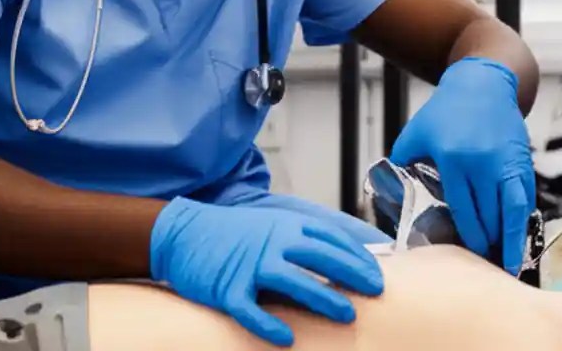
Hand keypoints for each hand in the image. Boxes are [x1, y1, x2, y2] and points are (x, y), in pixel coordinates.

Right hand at [150, 198, 384, 347]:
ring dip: (322, 297)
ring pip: (292, 281)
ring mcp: (249, 265)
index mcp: (285, 225)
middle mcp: (271, 242)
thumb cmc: (235, 232)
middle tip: (376, 290)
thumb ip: (304, 236)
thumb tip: (345, 252)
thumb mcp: (273, 223)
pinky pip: (250, 310)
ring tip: (348, 314)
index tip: (376, 272)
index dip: (357, 255)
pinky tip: (287, 338)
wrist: (185, 233)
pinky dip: (268, 325)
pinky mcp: (227, 288)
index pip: (330, 238)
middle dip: (351, 273)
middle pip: (319, 256)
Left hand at [390, 56, 534, 275]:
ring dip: (511, 239)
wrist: (482, 84)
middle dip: (489, 245)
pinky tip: (518, 236)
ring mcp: (506, 162)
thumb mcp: (415, 133)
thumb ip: (401, 164)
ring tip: (508, 262)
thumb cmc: (446, 110)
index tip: (469, 255)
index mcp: (454, 160)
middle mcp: (483, 164)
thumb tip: (390, 196)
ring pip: (513, 211)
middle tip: (485, 266)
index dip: (470, 238)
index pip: (465, 211)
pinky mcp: (521, 161)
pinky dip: (522, 219)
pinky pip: (525, 197)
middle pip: (490, 216)